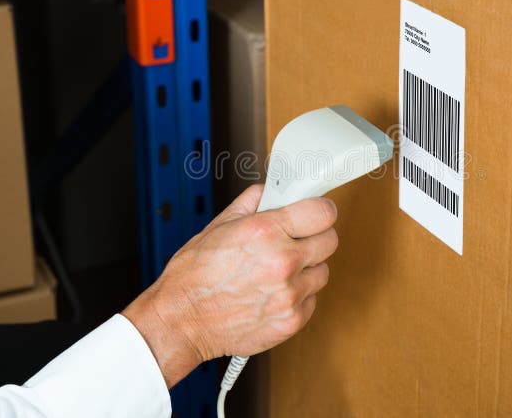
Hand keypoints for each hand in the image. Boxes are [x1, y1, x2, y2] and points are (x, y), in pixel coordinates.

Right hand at [122, 184, 337, 387]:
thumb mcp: (218, 226)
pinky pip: (311, 299)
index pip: (323, 212)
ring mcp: (289, 294)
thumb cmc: (193, 276)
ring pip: (322, 272)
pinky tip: (274, 294)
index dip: (320, 211)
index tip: (316, 213)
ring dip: (306, 269)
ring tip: (278, 272)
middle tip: (296, 242)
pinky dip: (298, 296)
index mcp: (266, 232)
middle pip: (330, 240)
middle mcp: (282, 261)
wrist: (181, 321)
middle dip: (315, 238)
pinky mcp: (292, 320)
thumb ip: (251, 203)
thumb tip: (270, 190)